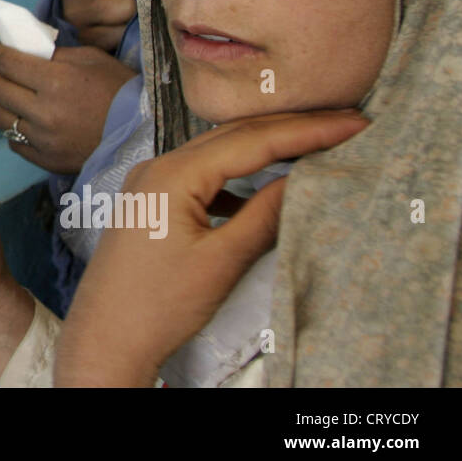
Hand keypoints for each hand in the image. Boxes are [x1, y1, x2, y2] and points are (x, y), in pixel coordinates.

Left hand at [0, 42, 135, 174]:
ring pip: (1, 118)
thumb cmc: (119, 90)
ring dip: (4, 104)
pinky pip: (14, 143)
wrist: (141, 133)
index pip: (7, 63)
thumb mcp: (91, 59)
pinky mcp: (45, 160)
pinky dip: (17, 130)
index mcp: (55, 81)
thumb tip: (27, 51)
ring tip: (15, 97)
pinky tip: (28, 121)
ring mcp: (42, 140)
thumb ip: (55, 54)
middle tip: (4, 70)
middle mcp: (43, 112)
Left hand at [54, 109, 369, 385]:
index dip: (308, 130)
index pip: (253, 140)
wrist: (105, 339)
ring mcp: (151, 182)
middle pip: (235, 137)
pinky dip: (237, 175)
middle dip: (292, 128)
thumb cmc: (158, 305)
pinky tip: (264, 186)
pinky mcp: (152, 201)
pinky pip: (202, 176)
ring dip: (265, 147)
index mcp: (173, 174)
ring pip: (218, 152)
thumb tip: (305, 178)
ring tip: (316, 145)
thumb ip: (265, 215)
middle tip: (347, 122)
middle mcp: (158, 166)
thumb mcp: (222, 261)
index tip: (356, 123)